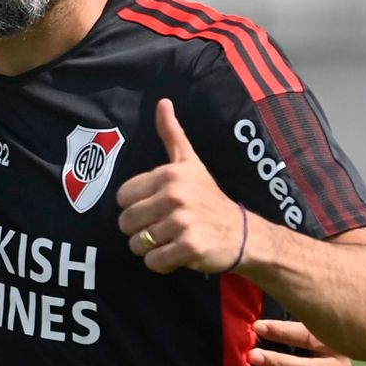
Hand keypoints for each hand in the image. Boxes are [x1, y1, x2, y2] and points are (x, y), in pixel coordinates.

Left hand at [116, 99, 245, 273]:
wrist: (244, 233)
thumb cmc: (209, 197)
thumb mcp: (190, 162)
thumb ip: (172, 135)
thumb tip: (163, 102)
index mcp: (168, 175)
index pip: (122, 198)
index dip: (135, 206)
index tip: (156, 206)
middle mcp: (174, 196)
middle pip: (125, 222)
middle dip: (140, 229)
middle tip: (164, 226)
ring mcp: (182, 223)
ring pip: (136, 244)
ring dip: (149, 248)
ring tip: (171, 239)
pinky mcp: (189, 248)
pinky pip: (152, 262)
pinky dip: (161, 263)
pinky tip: (177, 253)